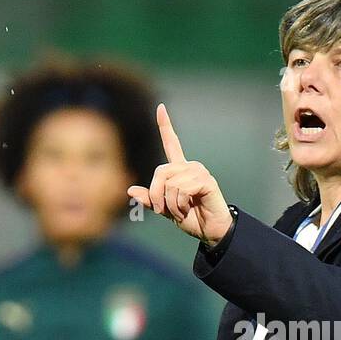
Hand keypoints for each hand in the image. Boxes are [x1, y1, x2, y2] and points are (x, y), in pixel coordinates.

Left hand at [127, 104, 232, 246]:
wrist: (210, 231)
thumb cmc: (191, 219)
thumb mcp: (165, 209)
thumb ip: (150, 199)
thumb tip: (130, 190)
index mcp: (180, 170)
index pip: (172, 143)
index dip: (165, 126)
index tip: (161, 107)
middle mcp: (190, 167)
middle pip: (160, 172)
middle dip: (157, 195)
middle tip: (165, 210)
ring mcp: (199, 172)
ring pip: (170, 184)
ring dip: (170, 204)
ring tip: (181, 211)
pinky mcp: (206, 181)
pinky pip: (181, 189)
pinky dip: (179, 204)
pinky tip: (189, 209)